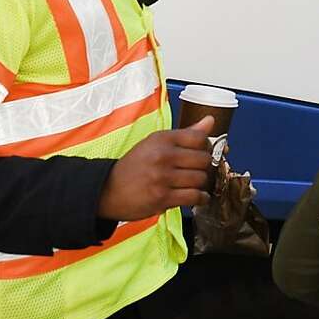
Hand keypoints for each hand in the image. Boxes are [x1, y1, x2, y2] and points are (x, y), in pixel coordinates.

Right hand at [98, 117, 215, 219]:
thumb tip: (210, 121)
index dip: (208, 146)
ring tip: (195, 184)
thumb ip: (185, 134)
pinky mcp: (162, 197)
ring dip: (202, 183)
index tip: (207, 152)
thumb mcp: (156, 143)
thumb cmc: (134, 166)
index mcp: (162, 139)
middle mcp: (163, 156)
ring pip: (200, 178)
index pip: (199, 138)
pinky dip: (200, 198)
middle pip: (203, 159)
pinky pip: (193, 196)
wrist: (108, 190)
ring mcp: (163, 177)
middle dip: (205, 166)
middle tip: (199, 170)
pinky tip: (197, 196)